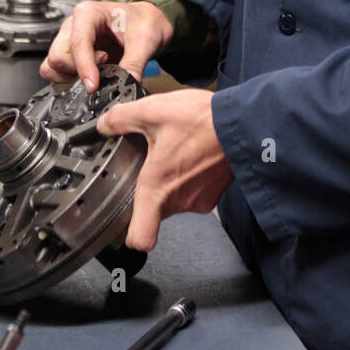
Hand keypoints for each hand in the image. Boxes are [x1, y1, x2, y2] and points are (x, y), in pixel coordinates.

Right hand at [39, 0, 173, 88]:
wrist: (147, 23)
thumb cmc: (144, 22)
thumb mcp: (145, 40)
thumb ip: (135, 63)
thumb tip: (127, 83)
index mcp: (88, 13)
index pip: (77, 42)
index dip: (84, 67)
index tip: (93, 85)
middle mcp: (73, 25)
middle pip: (58, 55)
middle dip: (79, 70)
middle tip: (105, 68)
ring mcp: (69, 40)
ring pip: (53, 65)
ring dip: (72, 76)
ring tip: (99, 69)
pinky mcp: (70, 55)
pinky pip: (56, 71)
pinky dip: (69, 80)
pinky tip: (92, 75)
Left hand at [97, 89, 232, 250]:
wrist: (244, 123)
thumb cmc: (203, 122)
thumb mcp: (152, 111)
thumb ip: (121, 119)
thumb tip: (105, 124)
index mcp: (156, 188)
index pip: (140, 238)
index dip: (129, 235)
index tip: (124, 225)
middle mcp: (178, 201)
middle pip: (154, 209)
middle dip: (151, 187)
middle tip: (154, 161)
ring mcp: (198, 200)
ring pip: (175, 199)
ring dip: (173, 181)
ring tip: (178, 151)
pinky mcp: (215, 195)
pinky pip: (194, 192)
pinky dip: (192, 178)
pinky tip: (194, 154)